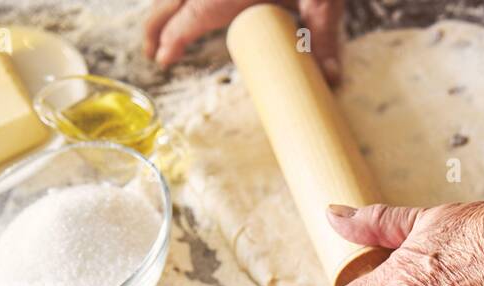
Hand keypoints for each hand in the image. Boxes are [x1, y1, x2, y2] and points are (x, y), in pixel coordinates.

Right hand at [144, 0, 344, 82]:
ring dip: (167, 6)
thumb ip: (324, 37)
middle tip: (152, 52)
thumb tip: (331, 80)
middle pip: (169, 1)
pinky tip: (190, 5)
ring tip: (164, 29)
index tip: (162, 61)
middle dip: (157, 26)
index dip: (171, 41)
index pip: (188, 21)